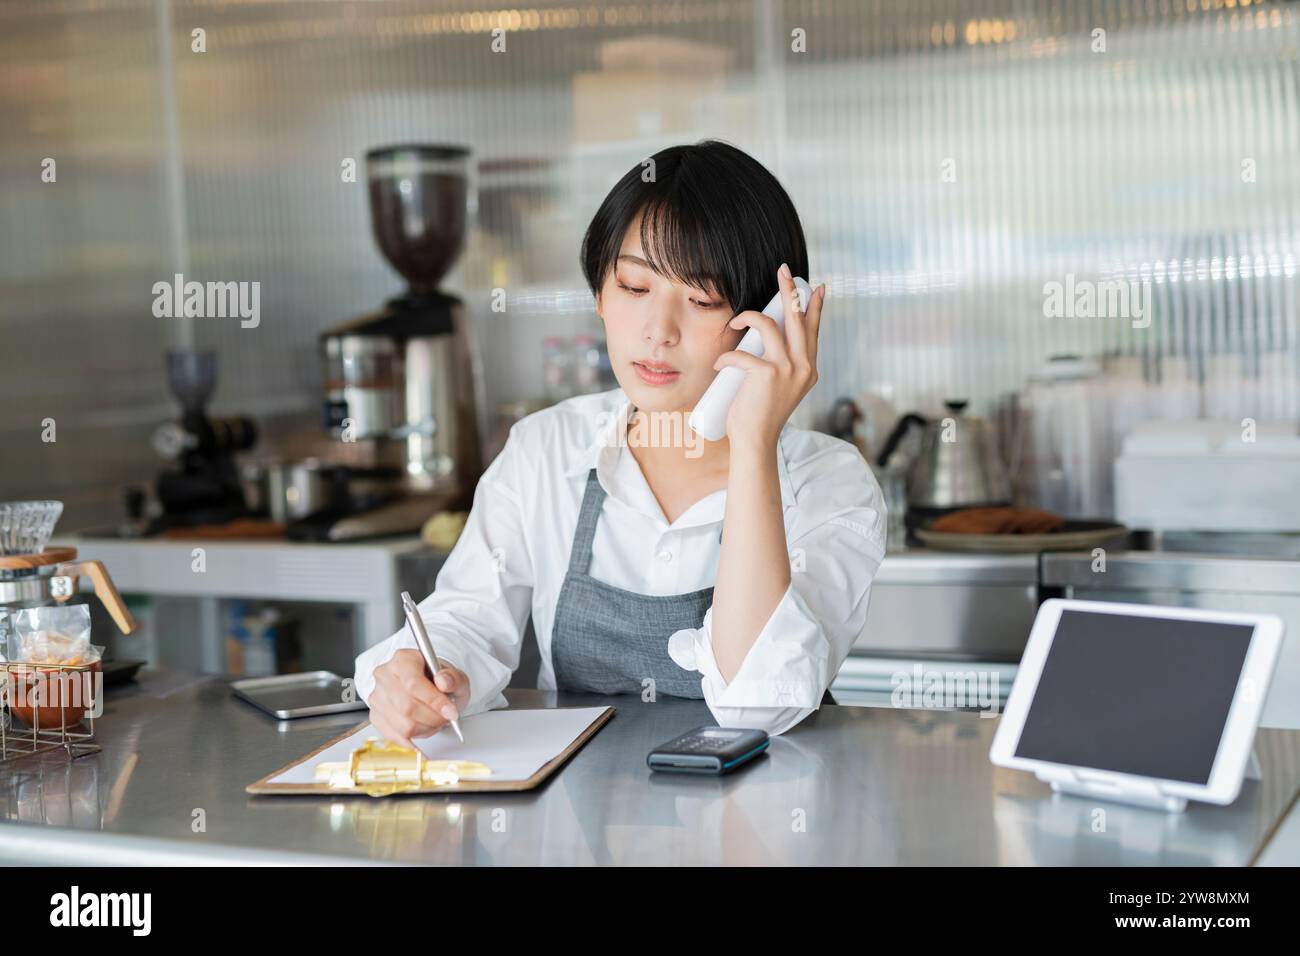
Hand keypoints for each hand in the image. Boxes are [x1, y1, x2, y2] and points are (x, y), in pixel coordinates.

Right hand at [367, 649, 470, 748]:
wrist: (428, 688)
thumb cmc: (438, 681)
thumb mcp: (455, 676)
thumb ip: (453, 678)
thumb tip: (444, 681)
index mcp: (403, 659)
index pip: (413, 683)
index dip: (434, 700)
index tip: (450, 711)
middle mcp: (385, 675)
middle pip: (407, 706)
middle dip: (433, 718)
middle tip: (446, 718)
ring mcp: (377, 697)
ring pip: (403, 724)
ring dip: (426, 729)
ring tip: (436, 721)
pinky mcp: (376, 716)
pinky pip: (395, 736)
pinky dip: (414, 739)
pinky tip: (424, 730)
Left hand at [714, 263, 825, 449]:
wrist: (755, 441)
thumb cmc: (760, 415)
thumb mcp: (778, 387)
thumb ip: (778, 365)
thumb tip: (764, 338)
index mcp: (809, 368)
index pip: (813, 330)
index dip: (814, 307)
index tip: (816, 287)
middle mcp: (804, 366)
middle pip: (797, 318)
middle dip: (789, 290)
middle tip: (783, 270)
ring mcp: (787, 369)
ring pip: (768, 325)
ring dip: (748, 317)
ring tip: (735, 320)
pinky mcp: (767, 373)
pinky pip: (741, 352)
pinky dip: (726, 356)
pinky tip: (717, 366)